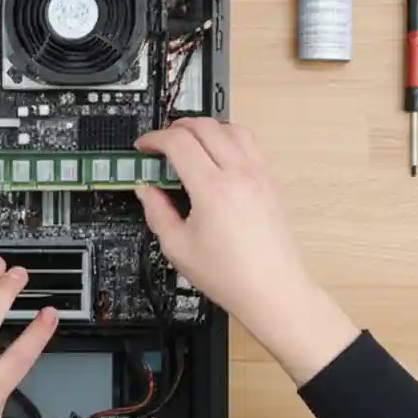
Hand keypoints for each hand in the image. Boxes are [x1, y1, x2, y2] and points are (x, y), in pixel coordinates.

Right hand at [135, 118, 357, 384]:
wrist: (273, 290)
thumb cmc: (228, 275)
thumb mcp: (178, 248)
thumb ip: (158, 212)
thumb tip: (146, 189)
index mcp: (212, 189)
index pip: (179, 143)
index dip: (155, 139)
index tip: (144, 147)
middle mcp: (239, 174)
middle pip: (205, 127)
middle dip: (178, 127)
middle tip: (162, 142)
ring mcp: (260, 174)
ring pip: (232, 128)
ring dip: (207, 127)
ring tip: (191, 141)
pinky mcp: (272, 181)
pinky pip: (251, 143)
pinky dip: (230, 138)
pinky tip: (218, 155)